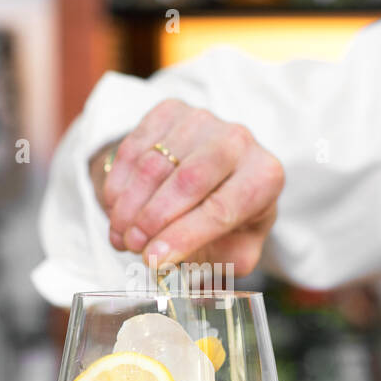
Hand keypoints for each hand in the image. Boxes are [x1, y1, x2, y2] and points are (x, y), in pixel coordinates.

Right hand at [90, 98, 284, 274]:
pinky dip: (119, 180)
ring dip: (130, 205)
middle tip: (132, 248)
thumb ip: (218, 263)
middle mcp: (240, 141)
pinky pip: (135, 145)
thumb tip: (178, 270)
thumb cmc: (232, 218)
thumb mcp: (238, 246)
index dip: (182, 237)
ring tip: (120, 235)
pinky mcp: (172, 110)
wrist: (221, 173)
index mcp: (266, 176)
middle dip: (153, 220)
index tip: (152, 260)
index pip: (220, 209)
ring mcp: (204, 120)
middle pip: (187, 182)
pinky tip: (114, 207)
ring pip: (155, 163)